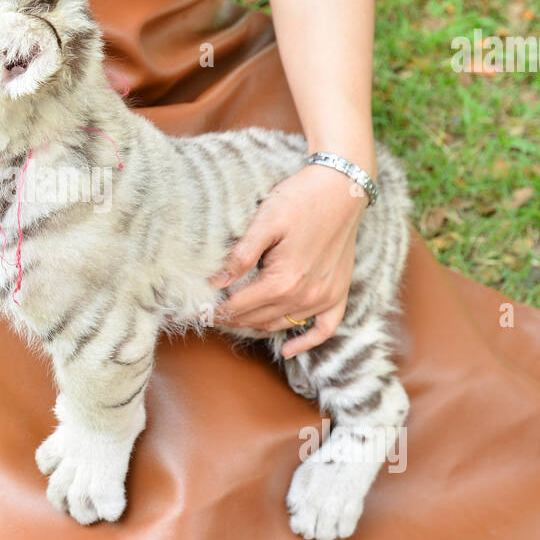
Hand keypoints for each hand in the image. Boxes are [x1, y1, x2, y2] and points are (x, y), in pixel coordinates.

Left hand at [210, 164, 368, 357]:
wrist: (342, 189)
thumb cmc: (300, 199)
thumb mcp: (264, 221)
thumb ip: (240, 255)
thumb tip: (215, 282)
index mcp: (282, 281)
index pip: (238, 306)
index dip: (215, 309)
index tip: (196, 310)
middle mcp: (304, 296)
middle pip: (256, 319)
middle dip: (230, 318)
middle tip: (209, 313)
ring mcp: (324, 298)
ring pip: (281, 324)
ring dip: (255, 325)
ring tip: (234, 318)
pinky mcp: (339, 294)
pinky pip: (324, 329)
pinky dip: (306, 342)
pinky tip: (288, 351)